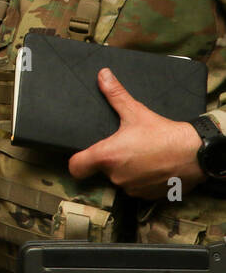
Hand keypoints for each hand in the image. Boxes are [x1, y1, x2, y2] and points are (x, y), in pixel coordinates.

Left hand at [68, 68, 204, 198]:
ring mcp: (132, 188)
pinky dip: (142, 180)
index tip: (83, 156)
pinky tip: (152, 167)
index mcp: (107, 156)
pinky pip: (137, 189)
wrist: (196, 153)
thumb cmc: (165, 134)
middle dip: (111, 160)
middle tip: (126, 147)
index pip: (76, 167)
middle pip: (102, 170)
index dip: (77, 161)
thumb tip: (103, 76)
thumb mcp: (136, 112)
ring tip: (141, 156)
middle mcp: (116, 175)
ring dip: (127, 170)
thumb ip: (115, 94)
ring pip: (120, 179)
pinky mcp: (147, 196)